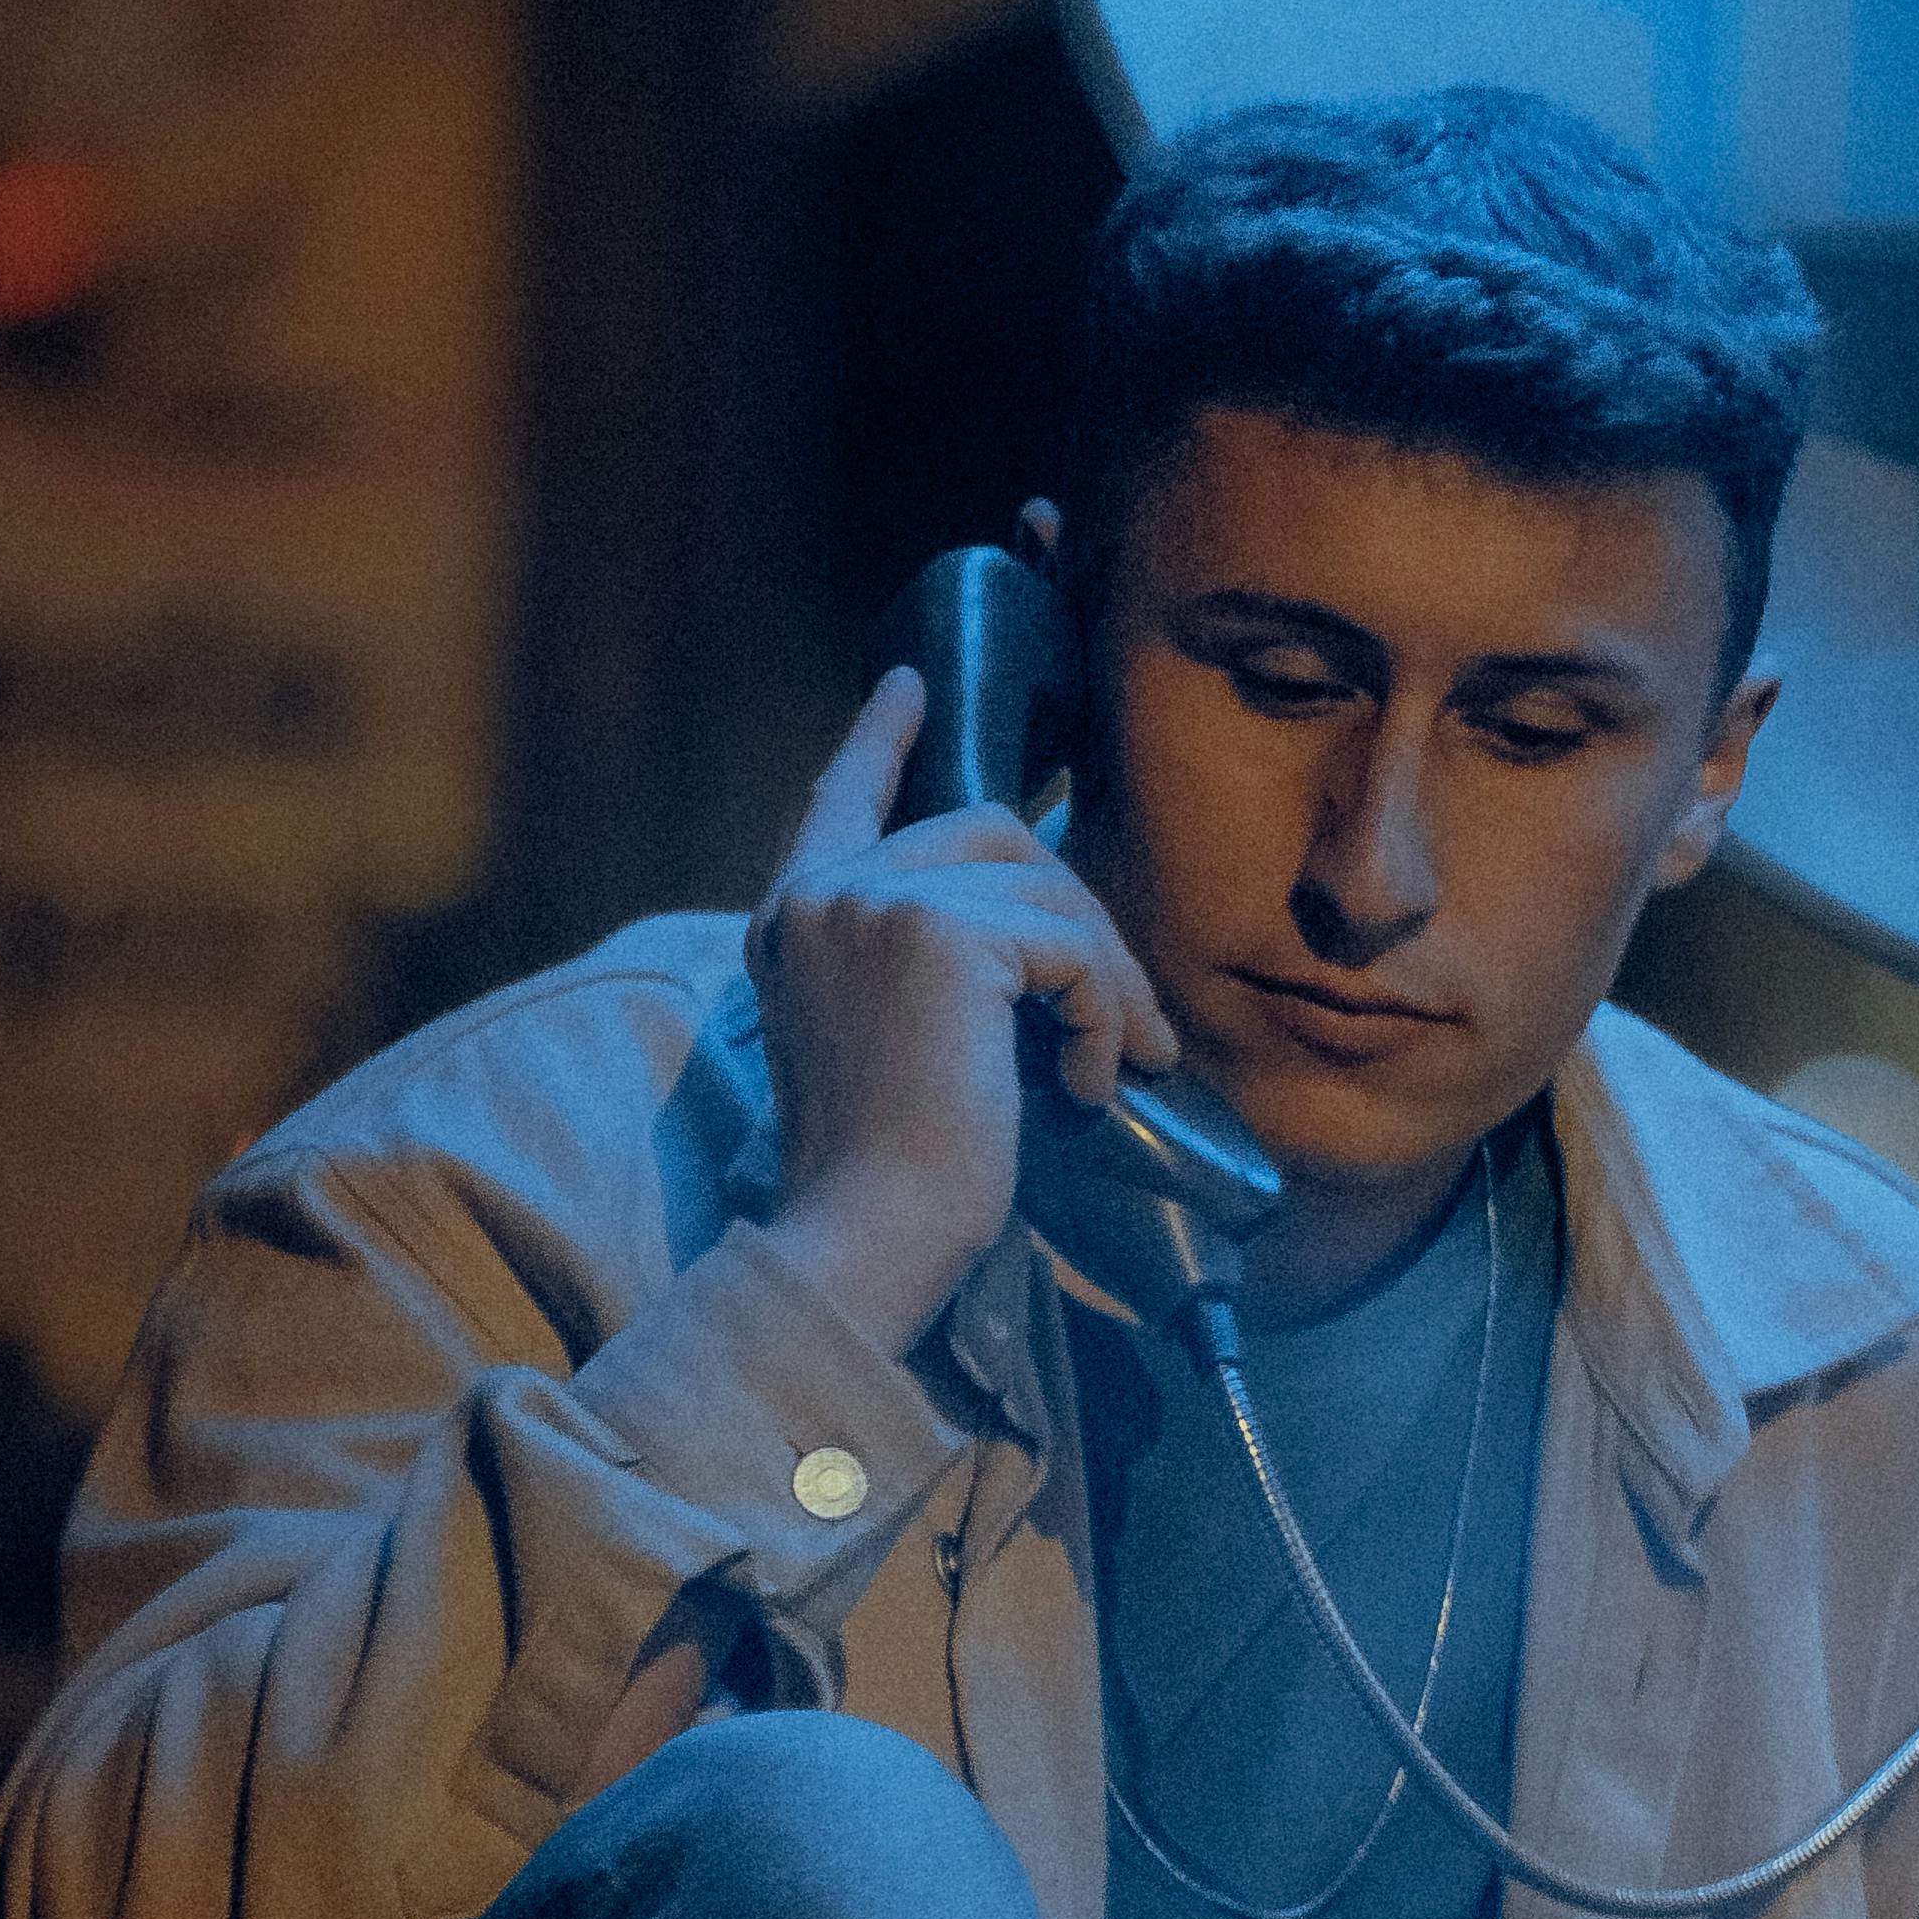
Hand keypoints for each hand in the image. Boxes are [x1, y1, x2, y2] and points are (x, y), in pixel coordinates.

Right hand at [747, 670, 1175, 1352]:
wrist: (864, 1233)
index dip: (881, 739)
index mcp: (793, 919)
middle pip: (992, 834)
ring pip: (1048, 889)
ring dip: (1106, 977)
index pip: (839, 798)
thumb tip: (1039, 930)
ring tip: (1119, 1062)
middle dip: (1076, 914)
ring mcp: (878, 901)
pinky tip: (1090, 1088)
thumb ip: (919, 965)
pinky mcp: (944, 934)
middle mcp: (824, 893)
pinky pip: (1071, 947)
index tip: (912, 685)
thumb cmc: (883, 1174)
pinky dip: (1103, 1015)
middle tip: (1124, 1011)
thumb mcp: (881, 1041)